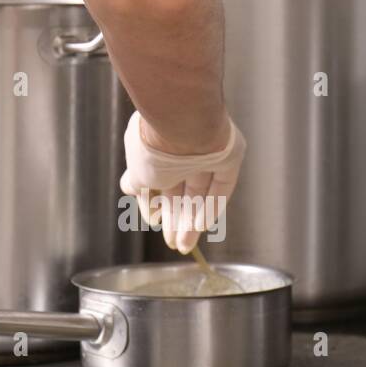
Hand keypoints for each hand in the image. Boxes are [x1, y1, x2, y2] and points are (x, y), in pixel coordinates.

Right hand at [118, 111, 245, 253]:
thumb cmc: (153, 146)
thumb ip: (137, 190)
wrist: (182, 121)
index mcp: (157, 145)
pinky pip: (222, 185)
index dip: (158, 205)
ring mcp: (207, 150)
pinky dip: (212, 206)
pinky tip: (201, 226)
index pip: (160, 179)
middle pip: (181, 189)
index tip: (156, 224)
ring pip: (200, 190)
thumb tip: (149, 213)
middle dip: (177, 219)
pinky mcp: (229, 154)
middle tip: (174, 244)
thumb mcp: (136, 173)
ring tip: (186, 244)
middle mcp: (182, 147)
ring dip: (192, 219)